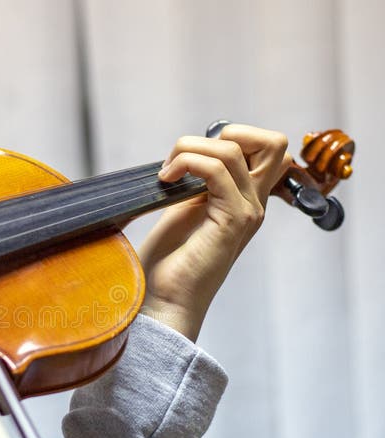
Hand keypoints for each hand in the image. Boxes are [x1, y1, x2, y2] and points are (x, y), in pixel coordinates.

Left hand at [138, 125, 291, 340]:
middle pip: (274, 142)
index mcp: (244, 200)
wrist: (163, 304)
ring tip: (166, 172)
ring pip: (233, 148)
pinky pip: (217, 168)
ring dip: (190, 148)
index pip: (266, 150)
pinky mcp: (232, 220)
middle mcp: (253, 204)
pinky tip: (166, 179)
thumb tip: (187, 153)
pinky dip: (187, 162)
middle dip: (228, 133)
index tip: (189, 160)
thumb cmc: (166, 266)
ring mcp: (247, 212)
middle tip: (188, 158)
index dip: (231, 138)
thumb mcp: (180, 211)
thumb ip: (195, 182)